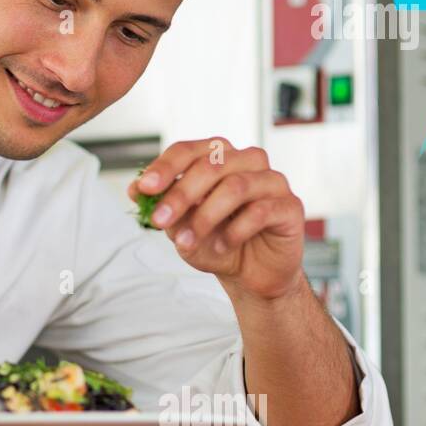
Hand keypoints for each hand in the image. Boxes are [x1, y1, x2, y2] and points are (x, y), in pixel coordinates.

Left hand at [128, 138, 306, 300]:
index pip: (188, 150)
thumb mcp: (180, 226)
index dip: (164, 167)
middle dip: (180, 194)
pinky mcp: (290, 206)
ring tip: (187, 243)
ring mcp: (272, 181)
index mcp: (219, 157)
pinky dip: (235, 231)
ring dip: (205, 217)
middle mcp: (247, 161)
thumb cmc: (216, 242)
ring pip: (236, 186)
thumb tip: (135, 189)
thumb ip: (161, 205)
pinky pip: (261, 211)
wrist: (250, 275)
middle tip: (159, 221)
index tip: (145, 189)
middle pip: (211, 164)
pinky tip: (222, 245)